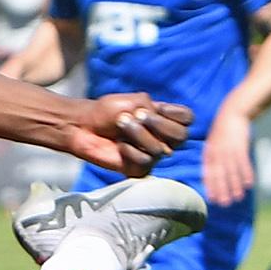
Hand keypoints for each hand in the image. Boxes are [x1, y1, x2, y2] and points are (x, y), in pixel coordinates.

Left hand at [67, 94, 192, 176]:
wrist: (82, 126)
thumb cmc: (107, 111)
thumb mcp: (135, 101)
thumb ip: (154, 109)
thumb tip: (162, 131)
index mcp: (165, 119)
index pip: (188, 119)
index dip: (176, 114)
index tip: (158, 107)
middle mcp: (162, 137)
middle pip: (182, 136)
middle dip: (159, 124)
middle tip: (137, 116)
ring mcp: (151, 154)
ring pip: (160, 149)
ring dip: (138, 134)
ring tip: (121, 125)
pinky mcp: (138, 168)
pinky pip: (145, 162)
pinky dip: (130, 150)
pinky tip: (119, 146)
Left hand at [203, 106, 254, 205]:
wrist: (233, 113)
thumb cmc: (223, 131)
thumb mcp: (213, 144)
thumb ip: (213, 159)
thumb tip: (213, 175)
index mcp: (209, 154)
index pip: (208, 174)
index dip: (210, 187)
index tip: (212, 200)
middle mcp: (217, 153)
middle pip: (219, 175)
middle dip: (222, 190)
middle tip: (225, 204)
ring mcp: (228, 150)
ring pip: (231, 171)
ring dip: (235, 185)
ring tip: (238, 198)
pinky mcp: (240, 146)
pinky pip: (243, 162)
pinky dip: (246, 173)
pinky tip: (249, 184)